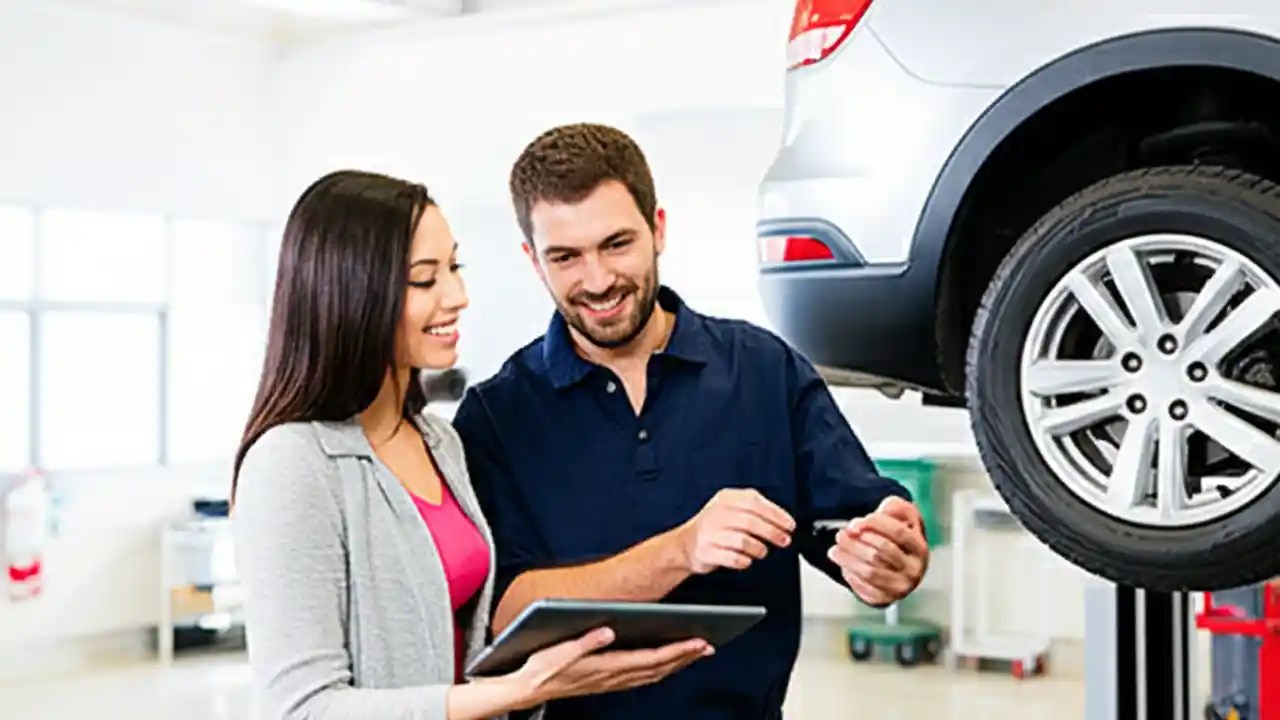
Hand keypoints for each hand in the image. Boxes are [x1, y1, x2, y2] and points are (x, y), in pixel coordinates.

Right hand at [504, 627, 712, 708]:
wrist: (525, 690)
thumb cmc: (540, 667)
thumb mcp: (559, 652)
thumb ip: (585, 641)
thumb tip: (608, 629)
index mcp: (606, 668)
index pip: (651, 659)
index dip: (677, 651)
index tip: (698, 642)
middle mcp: (613, 678)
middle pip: (658, 668)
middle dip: (685, 657)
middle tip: (708, 645)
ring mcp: (611, 682)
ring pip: (653, 675)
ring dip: (676, 664)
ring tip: (695, 651)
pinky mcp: (607, 682)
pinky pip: (642, 678)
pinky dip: (659, 669)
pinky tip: (665, 662)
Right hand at [675, 488, 795, 573]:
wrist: (685, 545)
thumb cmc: (714, 528)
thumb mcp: (730, 508)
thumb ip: (753, 509)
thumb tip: (782, 519)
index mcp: (725, 499)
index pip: (754, 501)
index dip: (775, 514)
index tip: (789, 524)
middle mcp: (716, 513)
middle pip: (751, 522)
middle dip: (773, 532)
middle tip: (784, 540)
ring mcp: (710, 533)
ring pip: (743, 541)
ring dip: (759, 549)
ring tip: (762, 551)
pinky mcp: (706, 551)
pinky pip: (733, 558)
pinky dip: (744, 561)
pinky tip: (746, 560)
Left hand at [827, 496, 928, 605]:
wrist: (898, 560)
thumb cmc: (898, 535)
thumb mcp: (902, 515)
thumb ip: (896, 506)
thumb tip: (885, 510)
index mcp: (920, 547)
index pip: (898, 533)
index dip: (873, 525)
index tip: (854, 524)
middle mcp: (914, 570)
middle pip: (881, 553)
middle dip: (856, 543)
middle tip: (840, 535)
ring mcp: (902, 587)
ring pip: (871, 572)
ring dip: (848, 559)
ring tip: (835, 549)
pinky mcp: (887, 599)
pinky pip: (866, 589)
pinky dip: (852, 577)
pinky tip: (845, 566)